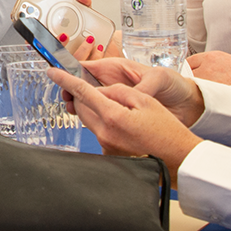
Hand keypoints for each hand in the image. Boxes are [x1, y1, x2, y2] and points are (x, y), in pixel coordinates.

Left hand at [48, 68, 202, 180]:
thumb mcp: (145, 100)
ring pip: (89, 119)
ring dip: (93, 108)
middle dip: (82, 94)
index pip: (82, 93)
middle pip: (82, 107)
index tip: (52, 72)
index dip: (65, 80)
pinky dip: (103, 122)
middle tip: (90, 86)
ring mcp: (107, 145)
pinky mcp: (110, 153)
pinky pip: (99, 132)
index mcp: (113, 116)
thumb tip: (102, 92)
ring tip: (114, 105)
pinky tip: (119, 120)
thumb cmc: (167, 130)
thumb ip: (118, 91)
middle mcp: (105, 133)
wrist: (178, 158)